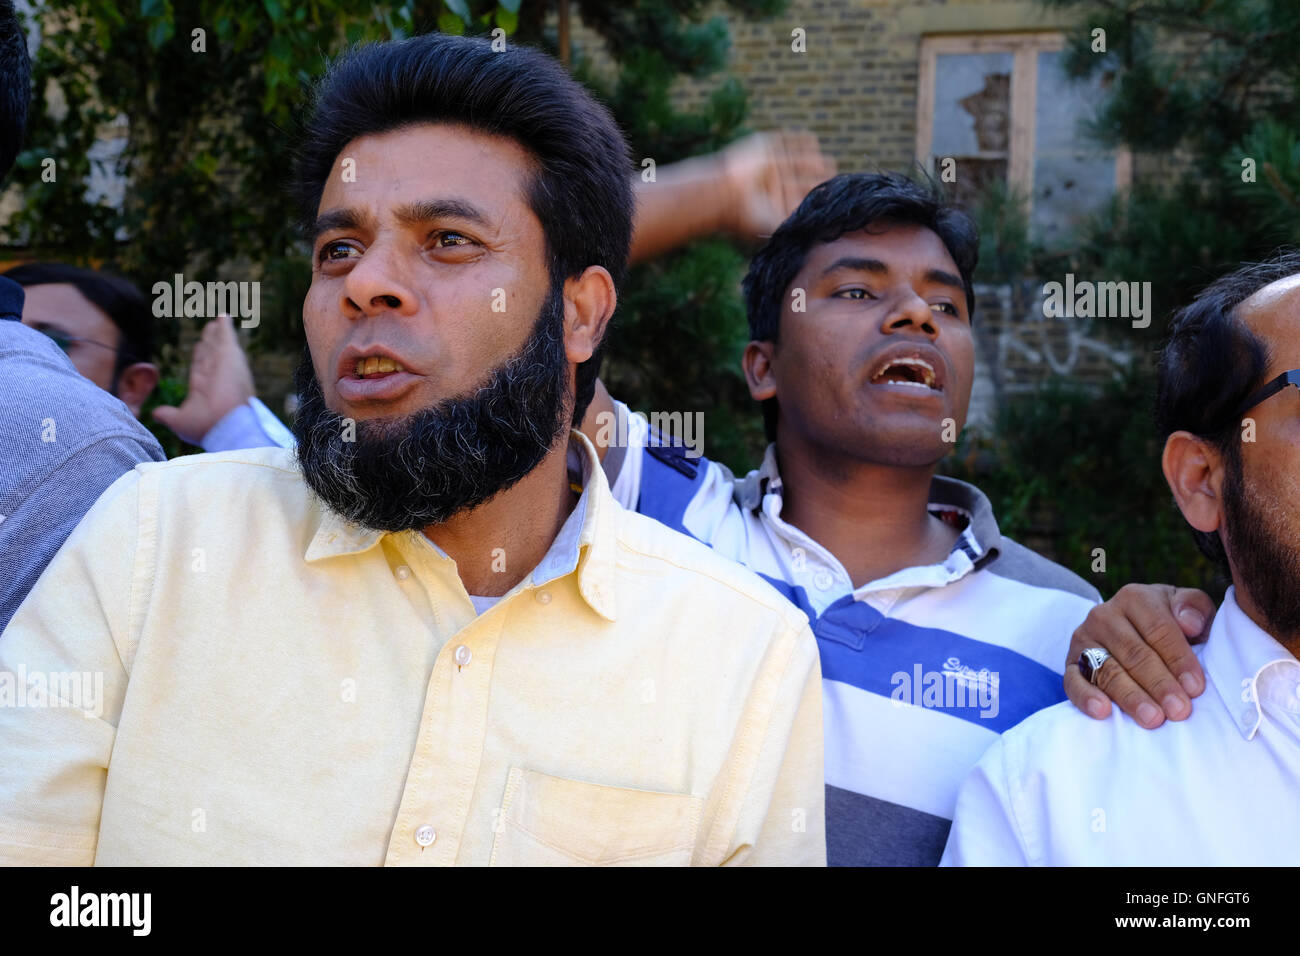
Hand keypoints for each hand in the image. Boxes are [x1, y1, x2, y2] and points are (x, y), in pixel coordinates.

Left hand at [152, 314, 254, 444]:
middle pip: (211, 352)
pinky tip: (224, 315)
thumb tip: (155, 413)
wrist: (226, 424)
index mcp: (206, 388)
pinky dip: (225, 326)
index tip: (200, 346)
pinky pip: (226, 336)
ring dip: (218, 331)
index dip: (200, 355)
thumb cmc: (207, 426)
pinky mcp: (230, 356)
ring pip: (218, 343)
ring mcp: (224, 365)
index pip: (201, 367)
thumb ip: (167, 414)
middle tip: (210, 326)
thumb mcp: (181, 421)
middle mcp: (217, 375)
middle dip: (211, 340)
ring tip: (218, 319)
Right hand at [718, 130, 836, 239]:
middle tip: (836, 175)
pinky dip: (797, 140)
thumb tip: (821, 229)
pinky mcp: (763, 147)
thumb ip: (796, 225)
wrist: (723, 193)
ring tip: (829, 161)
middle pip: (802, 177)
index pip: (804, 195)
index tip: (838, 194)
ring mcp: (768, 164)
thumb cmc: (747, 214)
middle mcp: (774, 182)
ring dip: (812, 159)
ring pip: (796, 159)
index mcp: (777, 199)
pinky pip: (783, 141)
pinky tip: (812, 140)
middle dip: (820, 175)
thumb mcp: (776, 224)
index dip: (821, 194)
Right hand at [1065, 584, 1215, 727]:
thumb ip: (1195, 608)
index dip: (1179, 659)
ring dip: (1131, 696)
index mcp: (1135, 598)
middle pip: (1134, 653)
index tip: (1196, 688)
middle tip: (1179, 711)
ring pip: (1108, 670)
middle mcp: (1104, 615)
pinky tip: (1102, 712)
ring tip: (1152, 719)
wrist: (1133, 630)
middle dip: (1159, 684)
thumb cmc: (1170, 624)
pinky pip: (1073, 681)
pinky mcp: (1071, 663)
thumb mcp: (1188, 608)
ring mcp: (1083, 639)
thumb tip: (1189, 624)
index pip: (1159, 630)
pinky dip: (1086, 696)